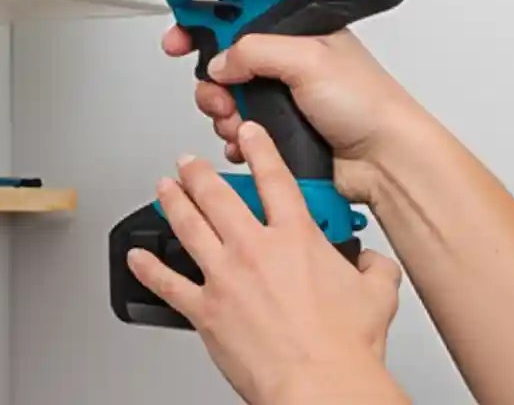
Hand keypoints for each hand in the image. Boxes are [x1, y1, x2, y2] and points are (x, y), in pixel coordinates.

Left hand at [127, 122, 406, 403]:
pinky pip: (167, 284)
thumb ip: (374, 268)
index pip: (274, 179)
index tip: (249, 133)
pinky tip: (137, 257)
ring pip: (188, 226)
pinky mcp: (205, 310)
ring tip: (163, 188)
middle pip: (217, 196)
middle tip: (188, 161)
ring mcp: (225, 277)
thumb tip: (373, 262)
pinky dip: (147, 269)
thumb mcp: (377, 295)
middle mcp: (254, 249)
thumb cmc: (345, 348)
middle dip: (198, 172)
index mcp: (295, 238)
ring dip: (172, 203)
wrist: (320, 385)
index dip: (260, 149)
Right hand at [161, 26, 426, 203]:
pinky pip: (235, 128)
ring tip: (241, 119)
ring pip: (224, 95)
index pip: (238, 12)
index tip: (181, 34)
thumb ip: (255, 50)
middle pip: (221, 57)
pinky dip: (234, 136)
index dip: (204, 20)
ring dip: (223, 111)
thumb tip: (219, 61)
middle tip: (221, 90)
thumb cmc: (369, 104)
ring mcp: (278, 96)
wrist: (383, 160)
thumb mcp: (308, 60)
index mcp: (294, 31)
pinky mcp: (275, 128)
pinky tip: (248, 139)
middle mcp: (285, 61)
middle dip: (212, 77)